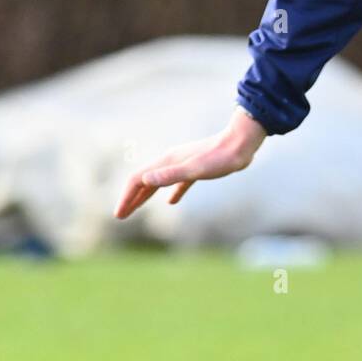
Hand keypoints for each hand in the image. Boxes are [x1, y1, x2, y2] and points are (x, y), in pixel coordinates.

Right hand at [113, 107, 267, 218]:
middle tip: (120, 216)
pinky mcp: (197, 169)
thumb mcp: (195, 169)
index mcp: (167, 162)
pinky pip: (177, 183)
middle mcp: (171, 161)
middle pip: (145, 181)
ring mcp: (184, 164)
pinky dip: (170, 193)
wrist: (242, 144)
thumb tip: (146, 179)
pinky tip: (170, 202)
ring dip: (145, 196)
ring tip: (136, 209)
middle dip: (131, 198)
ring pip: (159, 182)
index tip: (119, 215)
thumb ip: (171, 175)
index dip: (127, 197)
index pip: (138, 180)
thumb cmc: (221, 158)